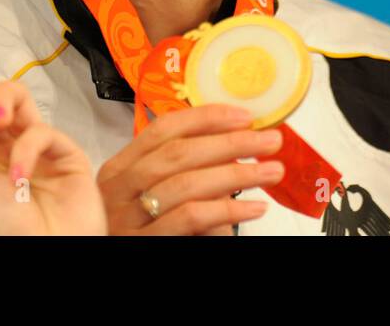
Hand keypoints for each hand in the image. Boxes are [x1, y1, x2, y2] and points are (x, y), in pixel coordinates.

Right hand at [96, 104, 285, 234]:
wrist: (121, 272)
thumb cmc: (152, 231)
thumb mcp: (161, 196)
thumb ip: (190, 173)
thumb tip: (237, 146)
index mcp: (119, 168)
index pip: (162, 130)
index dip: (205, 118)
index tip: (244, 116)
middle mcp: (118, 189)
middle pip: (177, 153)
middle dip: (230, 143)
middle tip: (268, 140)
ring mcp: (127, 218)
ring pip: (186, 184)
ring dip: (237, 175)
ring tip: (270, 171)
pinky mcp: (143, 243)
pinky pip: (190, 217)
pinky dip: (227, 210)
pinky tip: (255, 207)